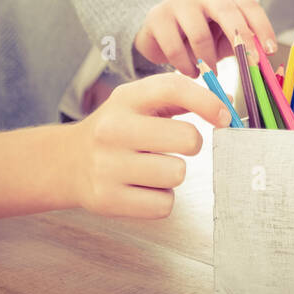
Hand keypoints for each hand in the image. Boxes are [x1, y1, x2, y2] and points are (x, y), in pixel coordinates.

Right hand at [66, 74, 231, 218]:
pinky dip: (161, 199)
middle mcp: (113, 129)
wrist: (68, 162)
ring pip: (177, 174)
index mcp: (125, 99)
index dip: (207, 101)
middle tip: (176, 146)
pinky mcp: (107, 199)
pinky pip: (164, 204)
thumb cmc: (117, 129)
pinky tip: (143, 188)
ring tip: (152, 168)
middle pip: (188, 138)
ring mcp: (107, 166)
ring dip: (173, 174)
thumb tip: (226, 103)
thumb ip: (179, 98)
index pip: (173, 89)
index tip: (224, 117)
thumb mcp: (138, 102)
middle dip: (192, 144)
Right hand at [135, 0, 276, 76]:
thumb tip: (265, 58)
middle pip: (226, 11)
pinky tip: (190, 73)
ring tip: (211, 74)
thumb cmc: (200, 36)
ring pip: (200, 34)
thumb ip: (244, 43)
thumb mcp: (225, 37)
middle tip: (249, 65)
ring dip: (208, 61)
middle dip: (241, 40)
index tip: (270, 52)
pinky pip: (175, 47)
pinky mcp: (156, 16)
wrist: (159, 35)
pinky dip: (186, 66)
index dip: (261, 28)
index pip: (248, 4)